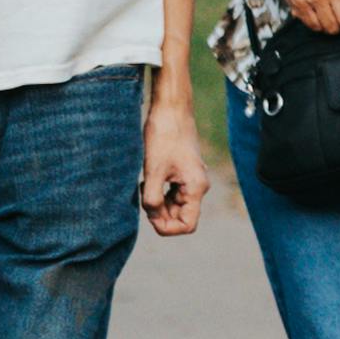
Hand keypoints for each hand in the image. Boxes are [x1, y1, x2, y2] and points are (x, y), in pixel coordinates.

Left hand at [140, 94, 209, 235]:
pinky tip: (148, 181)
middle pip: (180, 216)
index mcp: (196, 188)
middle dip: (159, 214)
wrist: (171, 109)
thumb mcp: (154, 171)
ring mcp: (191, 179)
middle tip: (142, 200)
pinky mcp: (183, 172)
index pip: (187, 225)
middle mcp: (197, 186)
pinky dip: (159, 193)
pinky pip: (172, 193)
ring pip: (174, 205)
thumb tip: (151, 215)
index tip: (149, 217)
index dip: (168, 228)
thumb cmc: (164, 136)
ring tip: (144, 188)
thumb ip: (152, 199)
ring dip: (158, 204)